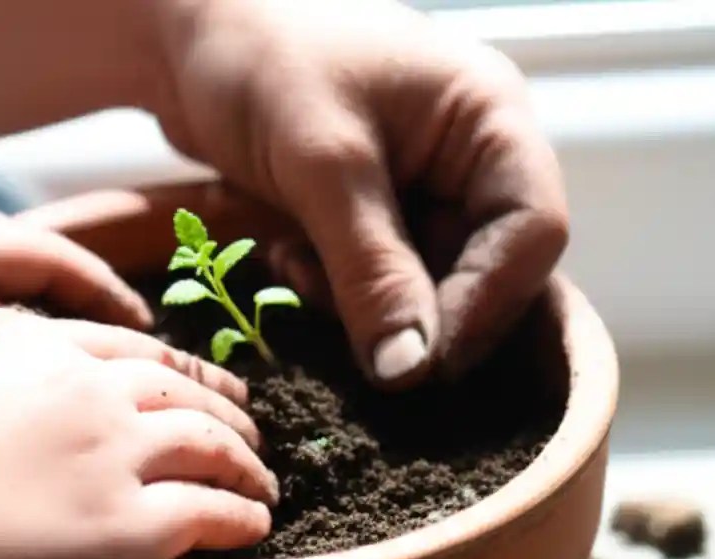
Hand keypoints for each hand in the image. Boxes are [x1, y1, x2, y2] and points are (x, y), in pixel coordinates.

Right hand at [0, 319, 275, 558]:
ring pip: (209, 443)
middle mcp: (84, 387)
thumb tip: (2, 417)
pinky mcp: (127, 525)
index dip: (179, 364)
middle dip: (224, 407)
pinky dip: (242, 515)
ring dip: (246, 463)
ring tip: (262, 481)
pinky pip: (210, 510)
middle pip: (180, 386)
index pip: (130, 347)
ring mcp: (112, 452)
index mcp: (32, 346)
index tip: (203, 379)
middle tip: (249, 427)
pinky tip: (254, 525)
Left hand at [151, 0, 567, 387]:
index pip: (533, 231)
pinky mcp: (369, 208)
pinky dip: (335, 285)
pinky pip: (376, 275)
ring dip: (362, 301)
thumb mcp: (322, 165)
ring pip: (423, 283)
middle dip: (412, 308)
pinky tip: (286, 256)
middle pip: (482, 268)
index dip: (486, 305)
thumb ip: (371, 268)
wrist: (182, 32)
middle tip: (344, 324)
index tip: (422, 363)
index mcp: (488, 118)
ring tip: (298, 267)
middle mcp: (468, 154)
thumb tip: (410, 370)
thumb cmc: (259, 59)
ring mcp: (419, 182)